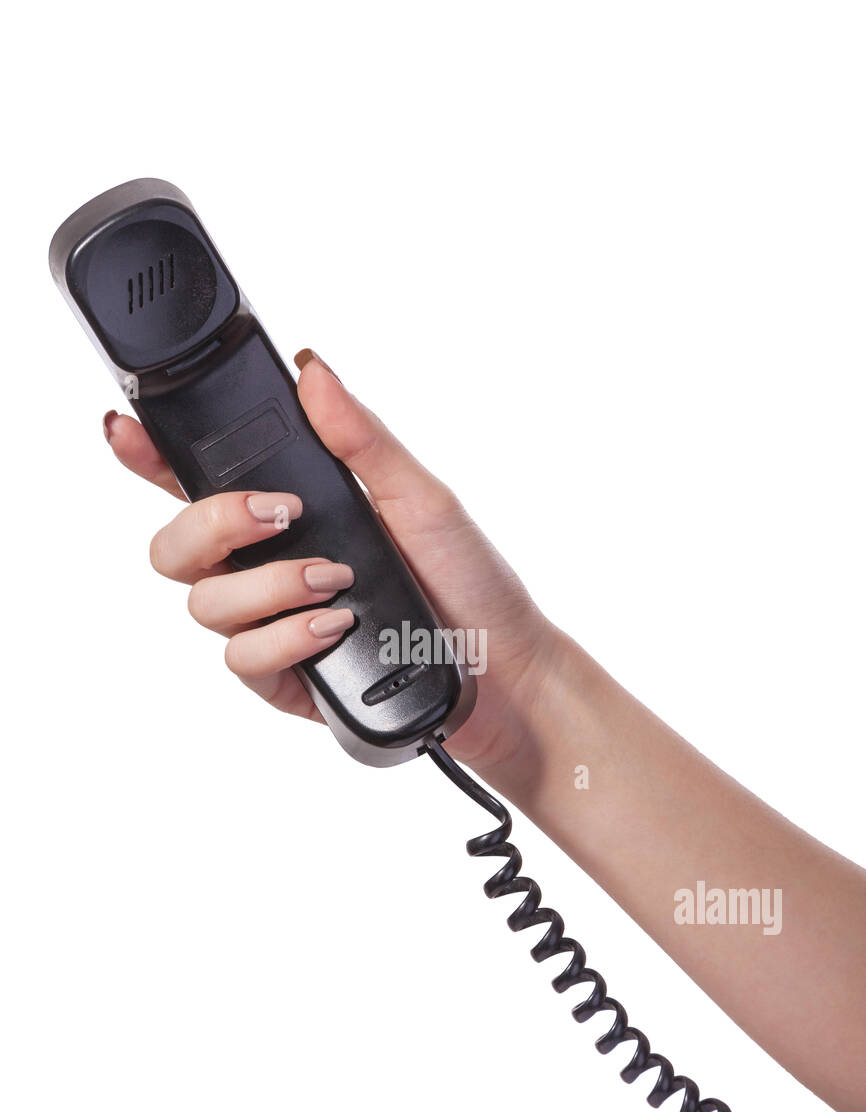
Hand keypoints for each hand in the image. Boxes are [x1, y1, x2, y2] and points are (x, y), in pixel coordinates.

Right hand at [103, 350, 556, 790]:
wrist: (505, 672)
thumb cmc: (470, 581)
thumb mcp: (423, 498)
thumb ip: (363, 440)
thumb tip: (315, 373)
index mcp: (295, 511)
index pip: (200, 481)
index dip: (149, 456)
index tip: (124, 429)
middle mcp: (271, 567)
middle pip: (176, 546)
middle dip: (210, 523)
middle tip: (279, 514)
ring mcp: (274, 625)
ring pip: (204, 605)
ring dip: (266, 585)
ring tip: (334, 580)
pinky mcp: (286, 680)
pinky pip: (241, 660)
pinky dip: (285, 637)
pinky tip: (334, 626)